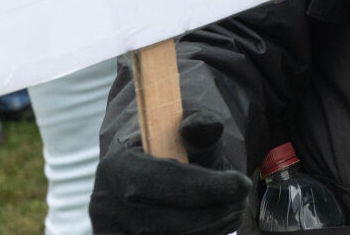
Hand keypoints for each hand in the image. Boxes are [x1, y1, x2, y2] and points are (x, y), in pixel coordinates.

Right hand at [89, 109, 251, 234]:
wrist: (144, 168)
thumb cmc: (169, 146)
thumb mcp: (185, 126)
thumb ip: (198, 126)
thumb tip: (199, 127)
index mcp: (116, 167)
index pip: (161, 181)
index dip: (206, 186)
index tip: (242, 183)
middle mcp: (107, 207)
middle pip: (167, 221)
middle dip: (215, 210)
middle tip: (242, 198)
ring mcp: (114, 234)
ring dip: (212, 227)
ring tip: (233, 208)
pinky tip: (217, 221)